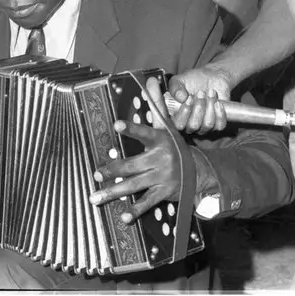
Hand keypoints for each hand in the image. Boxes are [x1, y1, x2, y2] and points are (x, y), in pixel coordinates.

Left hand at [90, 78, 192, 222]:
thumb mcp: (168, 125)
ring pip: (134, 185)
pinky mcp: (164, 193)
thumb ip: (156, 104)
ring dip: (114, 192)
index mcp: (160, 140)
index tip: (116, 125)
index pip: (144, 132)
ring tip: (96, 197)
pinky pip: (147, 203)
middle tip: (96, 174)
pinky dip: (135, 211)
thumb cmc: (176, 146)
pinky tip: (123, 216)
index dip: (131, 129)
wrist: (198, 171)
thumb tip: (150, 79)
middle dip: (113, 170)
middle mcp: (161, 159)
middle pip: (132, 165)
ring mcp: (162, 177)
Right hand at [167, 64, 233, 134]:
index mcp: (178, 116)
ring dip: (210, 107)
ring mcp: (205, 126)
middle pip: (193, 126)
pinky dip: (220, 113)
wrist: (212, 76)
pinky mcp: (218, 123)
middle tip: (201, 92)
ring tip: (210, 93)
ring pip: (207, 125)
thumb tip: (180, 98)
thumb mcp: (180, 80)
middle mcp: (191, 124)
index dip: (184, 114)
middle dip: (198, 108)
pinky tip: (218, 103)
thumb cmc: (193, 80)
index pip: (178, 125)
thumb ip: (175, 87)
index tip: (189, 99)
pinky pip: (220, 125)